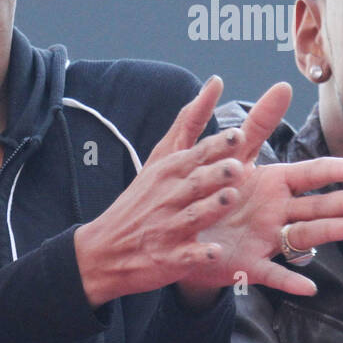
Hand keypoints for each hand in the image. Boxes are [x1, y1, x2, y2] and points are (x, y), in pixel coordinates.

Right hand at [74, 76, 250, 306]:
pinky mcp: (168, 259)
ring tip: (230, 198)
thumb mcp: (160, 159)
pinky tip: (216, 253)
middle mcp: (169, 197)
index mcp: (170, 172)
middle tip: (238, 166)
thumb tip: (214, 83)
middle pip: (196, 183)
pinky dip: (201, 255)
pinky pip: (188, 257)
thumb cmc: (140, 200)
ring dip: (211, 208)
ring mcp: (168, 229)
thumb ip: (190, 123)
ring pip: (193, 216)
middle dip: (216, 174)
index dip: (218, 146)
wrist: (103, 250)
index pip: (197, 154)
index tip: (238, 135)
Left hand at [179, 83, 342, 298]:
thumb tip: (283, 86)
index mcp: (272, 184)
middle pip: (314, 207)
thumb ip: (257, 123)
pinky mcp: (249, 265)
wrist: (183, 231)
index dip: (331, 170)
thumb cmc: (213, 190)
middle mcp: (275, 212)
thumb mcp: (232, 153)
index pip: (308, 175)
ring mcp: (266, 240)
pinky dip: (290, 281)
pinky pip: (272, 275)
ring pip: (302, 236)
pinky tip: (308, 287)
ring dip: (330, 233)